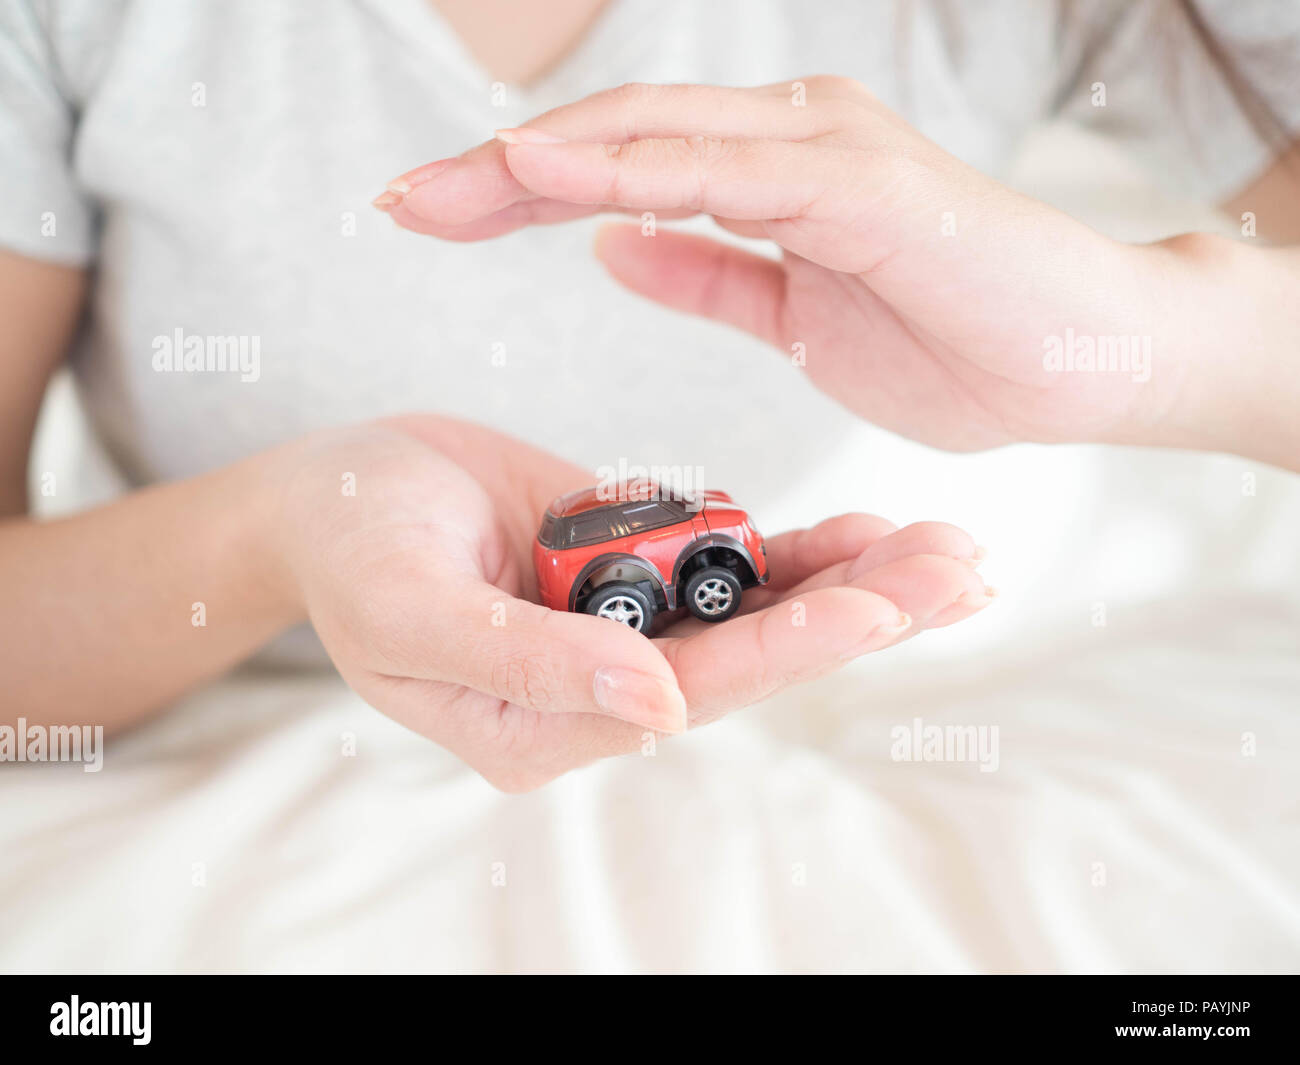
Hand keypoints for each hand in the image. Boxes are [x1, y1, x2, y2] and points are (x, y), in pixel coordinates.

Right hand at [271, 415, 992, 790]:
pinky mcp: (632, 571)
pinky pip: (726, 563)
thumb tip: (657, 713)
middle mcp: (598, 690)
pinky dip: (800, 549)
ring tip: (949, 552)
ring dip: (852, 582)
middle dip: (857, 616)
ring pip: (754, 612)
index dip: (784, 648)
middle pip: (748, 657)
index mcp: (541, 726)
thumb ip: (526, 664)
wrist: (335, 491)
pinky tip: (873, 533)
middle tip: (961, 576)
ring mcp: (620, 629)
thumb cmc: (349, 546)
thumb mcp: (411, 607)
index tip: (877, 609)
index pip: (688, 692)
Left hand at [378, 78, 1241, 454]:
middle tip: (403, 198)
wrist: (1088, 364)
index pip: (622, 167)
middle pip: (617, 137)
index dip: (523, 188)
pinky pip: (723, 168)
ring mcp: (825, 153)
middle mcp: (790, 143)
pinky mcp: (860, 184)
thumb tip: (612, 247)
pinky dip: (630, 165)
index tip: (437, 214)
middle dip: (501, 170)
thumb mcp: (798, 317)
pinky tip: (548, 173)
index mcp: (772, 178)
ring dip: (544, 157)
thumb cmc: (959, 342)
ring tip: (449, 183)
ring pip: (654, 134)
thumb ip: (709, 272)